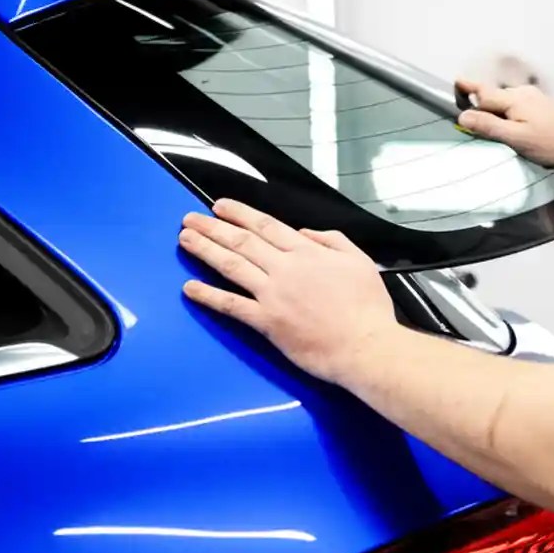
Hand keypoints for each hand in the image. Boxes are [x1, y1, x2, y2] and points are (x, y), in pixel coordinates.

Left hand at [178, 199, 400, 385]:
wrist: (366, 347)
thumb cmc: (368, 309)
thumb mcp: (359, 261)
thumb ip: (331, 240)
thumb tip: (305, 232)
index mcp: (307, 252)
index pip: (266, 225)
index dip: (239, 213)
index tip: (220, 206)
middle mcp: (285, 268)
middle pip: (242, 241)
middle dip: (212, 227)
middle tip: (189, 219)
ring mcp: (273, 295)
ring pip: (232, 266)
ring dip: (205, 250)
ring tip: (185, 239)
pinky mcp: (267, 322)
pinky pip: (232, 305)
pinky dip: (209, 295)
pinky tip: (190, 287)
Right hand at [455, 78, 553, 168]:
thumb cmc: (549, 145)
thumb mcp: (515, 138)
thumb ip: (488, 126)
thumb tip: (463, 117)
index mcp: (515, 99)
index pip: (482, 93)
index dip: (467, 90)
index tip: (455, 83)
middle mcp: (523, 93)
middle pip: (492, 96)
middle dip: (480, 107)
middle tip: (471, 124)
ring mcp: (533, 97)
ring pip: (503, 101)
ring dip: (494, 112)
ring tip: (494, 132)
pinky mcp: (540, 105)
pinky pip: (515, 105)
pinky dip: (506, 114)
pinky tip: (511, 130)